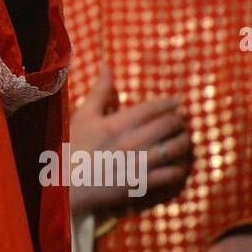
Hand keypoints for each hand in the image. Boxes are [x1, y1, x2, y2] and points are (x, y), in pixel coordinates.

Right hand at [68, 66, 191, 214]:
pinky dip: (180, 167)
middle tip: (183, 119)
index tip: (178, 102)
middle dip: (180, 121)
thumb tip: (107, 66)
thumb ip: (99, 92)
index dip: (169, 103)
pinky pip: (170, 174)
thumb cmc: (72, 146)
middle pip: (168, 126)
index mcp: (117, 123)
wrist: (66, 185)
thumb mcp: (83, 116)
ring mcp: (138, 163)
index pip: (152, 108)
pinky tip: (181, 164)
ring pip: (174, 149)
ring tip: (186, 139)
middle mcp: (131, 141)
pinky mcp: (141, 183)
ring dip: (185, 141)